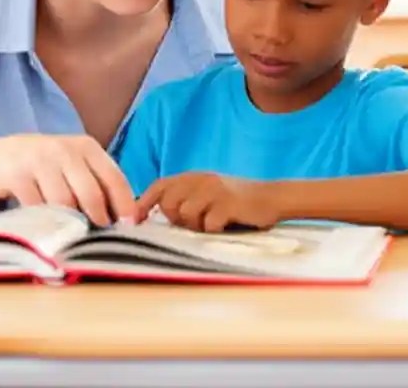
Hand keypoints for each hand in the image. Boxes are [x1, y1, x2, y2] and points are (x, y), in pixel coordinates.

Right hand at [0, 134, 135, 226]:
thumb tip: (128, 219)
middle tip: (98, 236)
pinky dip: (44, 222)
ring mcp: (39, 160)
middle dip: (98, 219)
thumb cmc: (47, 168)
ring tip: (71, 233)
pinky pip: (37, 208)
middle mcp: (65, 150)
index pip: (114, 178)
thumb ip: (99, 185)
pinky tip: (46, 227)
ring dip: (70, 223)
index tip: (129, 227)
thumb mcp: (75, 167)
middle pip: (91, 193)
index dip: (125, 206)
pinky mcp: (16, 175)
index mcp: (87, 147)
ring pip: (64, 203)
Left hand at [138, 172, 280, 231]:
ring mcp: (214, 190)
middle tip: (196, 224)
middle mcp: (201, 179)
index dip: (144, 203)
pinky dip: (214, 230)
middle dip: (176, 220)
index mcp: (193, 176)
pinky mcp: (228, 204)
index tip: (135, 221)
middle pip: (169, 204)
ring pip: (185, 215)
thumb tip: (156, 216)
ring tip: (213, 224)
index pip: (160, 186)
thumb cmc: (236, 202)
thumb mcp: (208, 193)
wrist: (273, 198)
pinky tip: (226, 224)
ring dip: (196, 226)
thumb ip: (185, 199)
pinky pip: (207, 224)